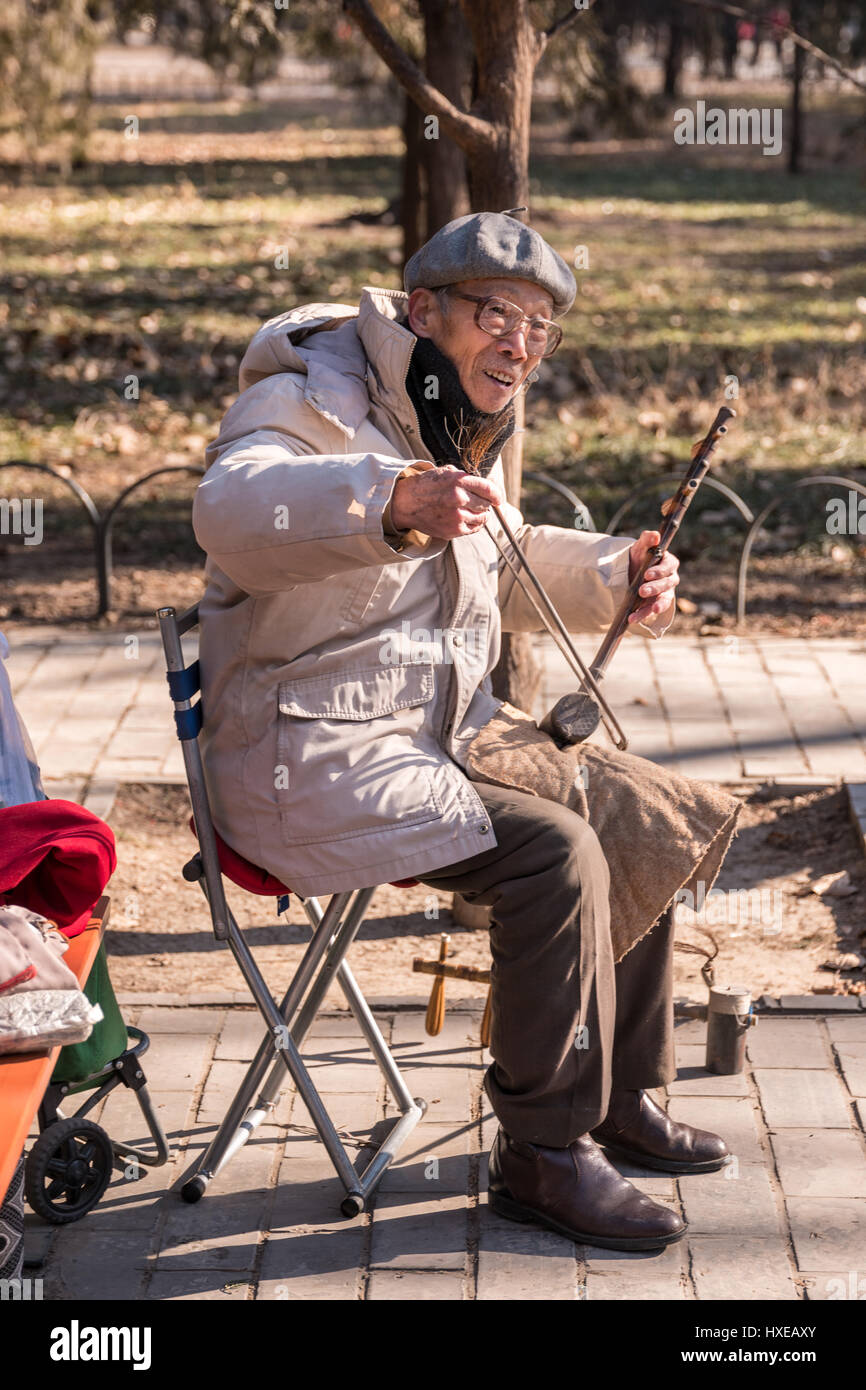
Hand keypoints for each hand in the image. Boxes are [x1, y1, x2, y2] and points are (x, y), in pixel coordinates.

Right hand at [390, 465, 504, 539]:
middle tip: (480, 503)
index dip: (497, 494)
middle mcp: (459, 499)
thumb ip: (465, 477)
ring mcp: (456, 517)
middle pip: (486, 505)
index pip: (489, 489)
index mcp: (459, 481)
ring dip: (480, 515)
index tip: (498, 498)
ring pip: (482, 518)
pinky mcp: (452, 530)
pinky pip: (472, 529)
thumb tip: (482, 485)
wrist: (405, 502)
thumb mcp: (445, 472)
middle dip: (486, 504)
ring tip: (471, 511)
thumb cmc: (425, 485)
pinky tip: (466, 519)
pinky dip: (473, 525)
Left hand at [627, 530, 679, 624]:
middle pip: (667, 584)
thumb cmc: (640, 556)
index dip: (660, 571)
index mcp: (669, 562)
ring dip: (654, 606)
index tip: (647, 574)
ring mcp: (665, 592)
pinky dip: (643, 615)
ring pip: (663, 600)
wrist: (632, 569)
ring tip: (643, 611)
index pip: (669, 566)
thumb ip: (647, 539)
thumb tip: (655, 536)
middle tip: (642, 590)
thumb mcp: (641, 546)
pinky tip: (632, 618)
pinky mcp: (657, 603)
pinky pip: (652, 610)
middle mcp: (670, 578)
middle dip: (655, 588)